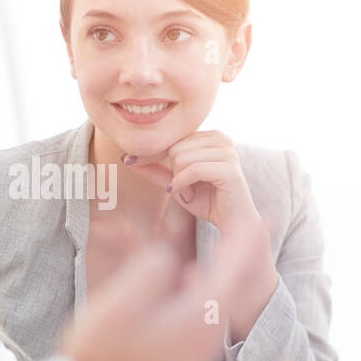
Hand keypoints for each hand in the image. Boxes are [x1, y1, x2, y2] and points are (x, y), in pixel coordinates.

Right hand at [61, 234, 253, 360]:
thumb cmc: (98, 353)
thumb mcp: (120, 303)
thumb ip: (151, 271)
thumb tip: (168, 258)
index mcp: (195, 321)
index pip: (232, 273)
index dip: (246, 242)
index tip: (262, 217)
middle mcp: (205, 336)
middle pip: (232, 286)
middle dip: (241, 253)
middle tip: (257, 223)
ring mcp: (196, 348)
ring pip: (220, 299)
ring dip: (225, 270)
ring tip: (231, 244)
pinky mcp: (184, 353)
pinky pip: (206, 313)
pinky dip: (208, 288)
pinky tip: (194, 275)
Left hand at [123, 131, 277, 338]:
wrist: (233, 224)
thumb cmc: (207, 202)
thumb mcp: (176, 183)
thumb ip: (155, 170)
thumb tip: (127, 158)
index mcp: (210, 137)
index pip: (172, 137)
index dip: (150, 151)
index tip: (127, 160)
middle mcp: (221, 138)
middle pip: (175, 147)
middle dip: (172, 172)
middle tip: (184, 190)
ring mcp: (228, 152)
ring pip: (182, 157)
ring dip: (180, 180)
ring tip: (191, 194)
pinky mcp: (229, 168)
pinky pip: (193, 169)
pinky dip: (183, 184)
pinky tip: (187, 196)